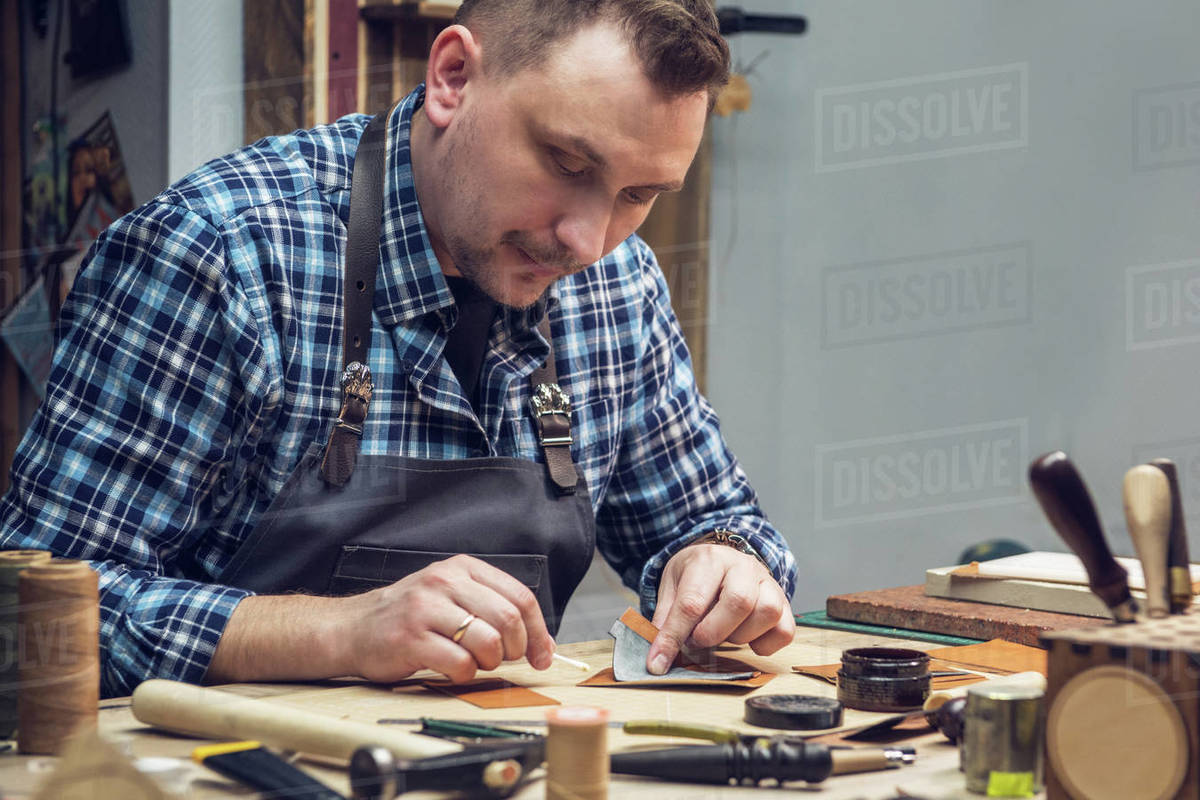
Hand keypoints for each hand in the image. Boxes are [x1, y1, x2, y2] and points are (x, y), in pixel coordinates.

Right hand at [340, 554, 555, 682]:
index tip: (542, 655)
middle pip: (508, 618)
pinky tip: (450, 669)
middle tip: (503, 660)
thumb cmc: (411, 617)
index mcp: (462, 568)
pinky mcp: (410, 638)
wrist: (352, 628)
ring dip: (488, 662)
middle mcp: (445, 581)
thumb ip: (492, 609)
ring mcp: (426, 608)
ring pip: (487, 641)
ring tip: (472, 661)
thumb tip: (542, 645)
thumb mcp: (451, 596)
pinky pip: (460, 664)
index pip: (520, 596)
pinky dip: (464, 675)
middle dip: (515, 649)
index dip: (538, 631)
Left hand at [647, 543, 792, 674]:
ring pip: (766, 613)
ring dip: (740, 636)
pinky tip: (747, 638)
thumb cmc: (696, 575)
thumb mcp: (672, 586)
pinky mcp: (784, 603)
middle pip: (739, 601)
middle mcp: (743, 566)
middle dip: (713, 632)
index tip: (658, 662)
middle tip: (698, 640)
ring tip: (725, 633)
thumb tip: (658, 655)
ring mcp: (767, 583)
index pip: (692, 602)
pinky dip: (765, 644)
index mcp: (709, 560)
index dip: (673, 637)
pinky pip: (784, 631)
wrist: (723, 558)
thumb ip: (665, 619)